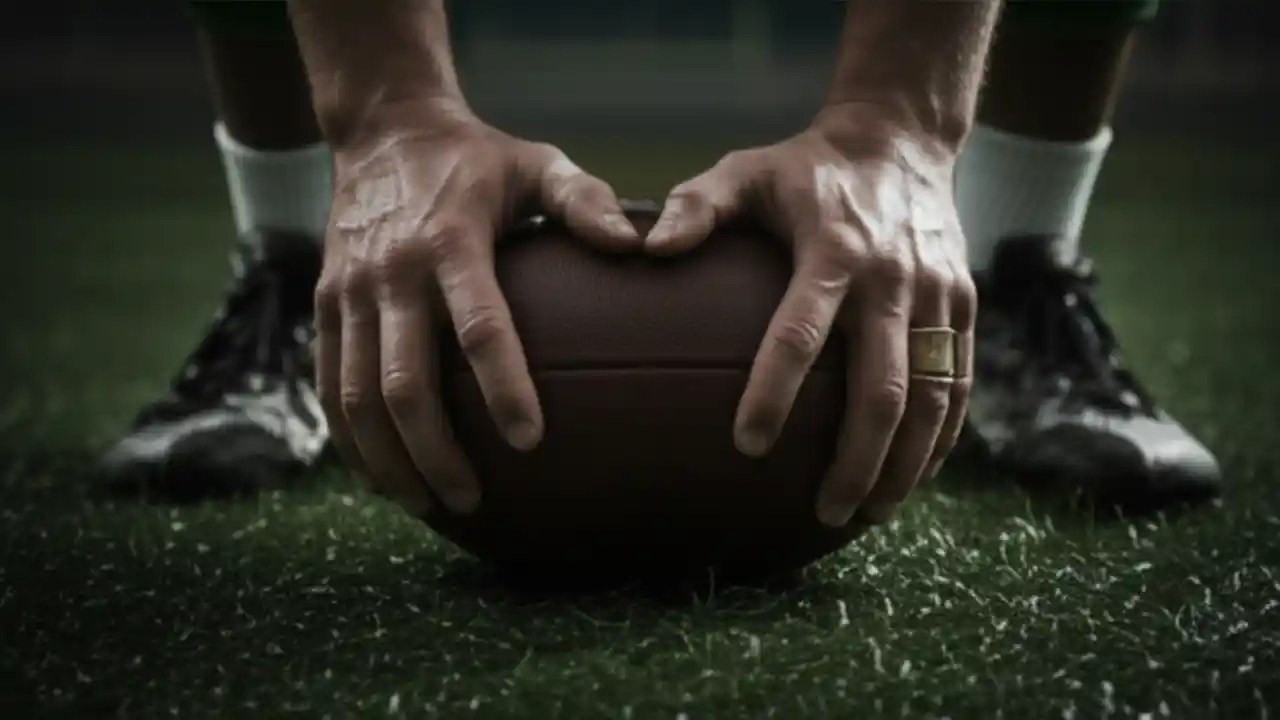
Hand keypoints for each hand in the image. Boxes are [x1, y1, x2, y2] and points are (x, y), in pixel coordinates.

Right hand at [315, 108, 638, 515]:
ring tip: (427, 505)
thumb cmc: (476, 159)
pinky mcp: (325, 305)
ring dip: (389, 460)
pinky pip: (329, 385)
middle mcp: (392, 273)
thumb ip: (586, 200)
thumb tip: (641, 246)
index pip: (479, 327)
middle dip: (436, 452)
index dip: (504, 387)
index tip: (530, 442)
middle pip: (406, 384)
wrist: (381, 131)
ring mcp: (349, 293)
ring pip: (357, 397)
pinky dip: (350, 440)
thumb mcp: (537, 163)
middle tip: (472, 500)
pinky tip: (380, 478)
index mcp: (450, 242)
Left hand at [646, 105, 975, 526]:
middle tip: (824, 512)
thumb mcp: (745, 170)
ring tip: (869, 513)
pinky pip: (958, 383)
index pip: (801, 332)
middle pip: (880, 388)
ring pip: (930, 397)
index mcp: (833, 249)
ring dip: (903, 463)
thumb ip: (696, 207)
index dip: (774, 392)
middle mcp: (892, 278)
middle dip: (856, 459)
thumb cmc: (805, 168)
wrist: (901, 140)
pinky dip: (941, 438)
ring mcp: (937, 294)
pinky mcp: (963, 304)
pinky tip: (913, 477)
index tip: (746, 445)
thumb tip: (646, 251)